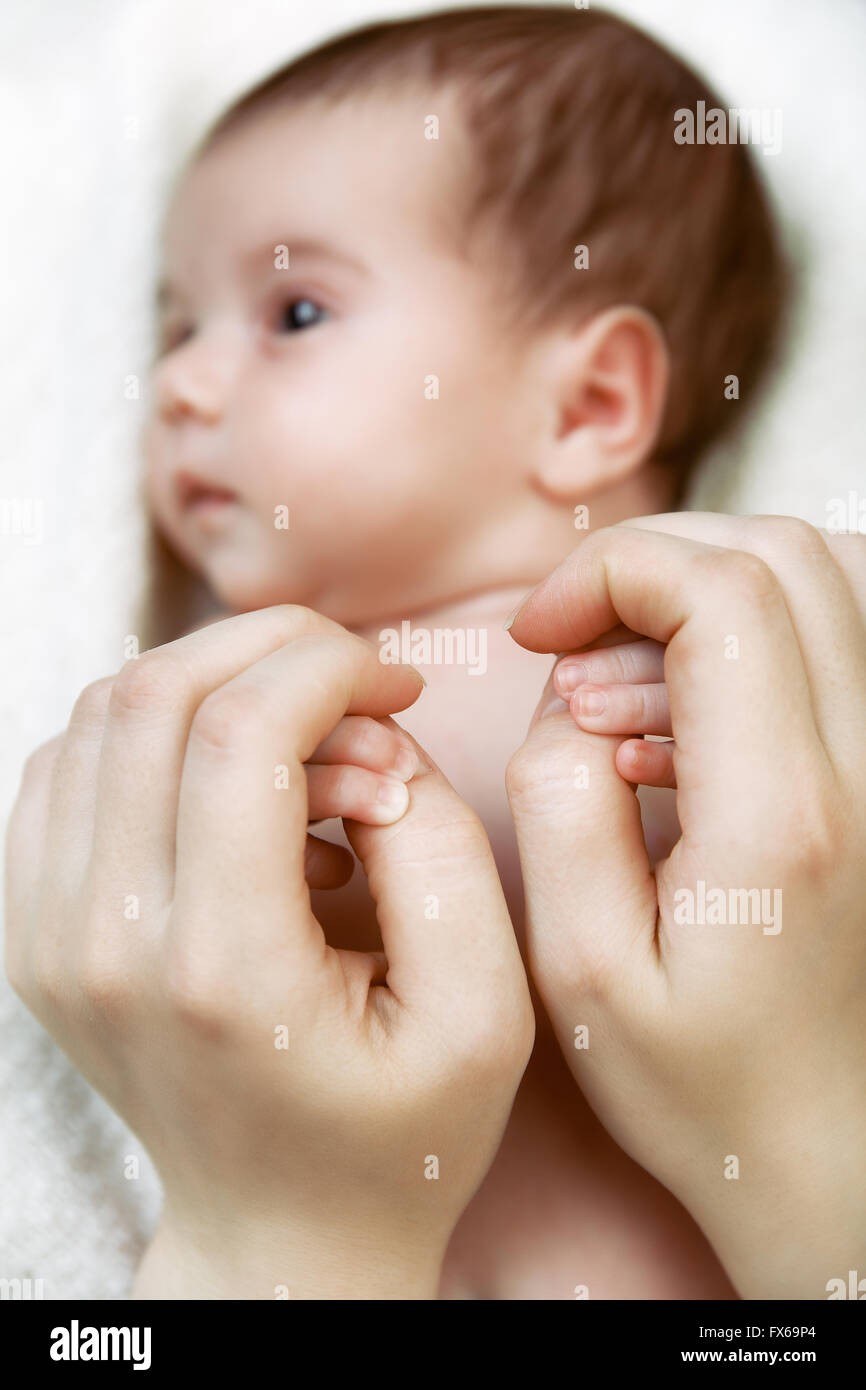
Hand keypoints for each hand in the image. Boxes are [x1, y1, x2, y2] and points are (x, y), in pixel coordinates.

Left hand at [4, 605, 533, 1298]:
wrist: (280, 1231)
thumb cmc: (398, 1130)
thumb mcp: (483, 1010)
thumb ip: (443, 849)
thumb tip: (372, 737)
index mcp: (224, 972)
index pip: (239, 736)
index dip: (327, 667)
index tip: (394, 682)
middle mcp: (109, 947)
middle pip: (151, 700)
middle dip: (269, 647)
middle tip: (352, 676)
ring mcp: (53, 938)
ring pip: (96, 717)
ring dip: (211, 683)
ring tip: (300, 735)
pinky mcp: (37, 931)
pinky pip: (64, 767)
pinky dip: (150, 732)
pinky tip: (229, 775)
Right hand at [505, 513, 865, 1298]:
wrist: (827, 1149)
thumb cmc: (701, 1083)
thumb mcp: (582, 967)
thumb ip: (559, 803)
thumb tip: (573, 696)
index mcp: (778, 817)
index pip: (722, 593)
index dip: (611, 574)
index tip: (538, 634)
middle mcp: (865, 771)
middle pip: (780, 555)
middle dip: (651, 565)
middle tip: (570, 649)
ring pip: (822, 579)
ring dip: (701, 596)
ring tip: (624, 696)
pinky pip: (837, 640)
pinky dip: (749, 636)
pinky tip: (686, 721)